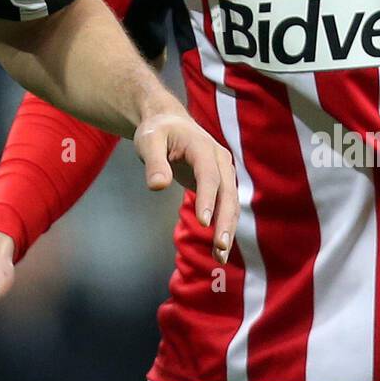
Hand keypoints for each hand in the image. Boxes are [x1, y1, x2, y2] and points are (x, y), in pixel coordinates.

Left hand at [133, 110, 237, 263]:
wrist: (169, 122)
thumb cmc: (157, 131)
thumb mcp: (148, 141)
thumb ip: (154, 162)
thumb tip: (157, 186)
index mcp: (203, 147)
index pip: (209, 175)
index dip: (208, 198)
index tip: (204, 223)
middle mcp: (220, 159)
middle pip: (227, 193)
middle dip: (225, 221)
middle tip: (219, 247)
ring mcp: (223, 172)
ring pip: (231, 204)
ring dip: (227, 229)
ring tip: (219, 258)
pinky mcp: (220, 183)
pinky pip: (225, 207)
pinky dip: (224, 227)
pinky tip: (217, 251)